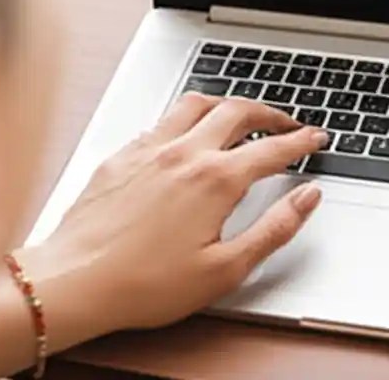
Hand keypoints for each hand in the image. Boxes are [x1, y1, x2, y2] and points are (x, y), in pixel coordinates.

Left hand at [17, 94, 326, 340]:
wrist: (73, 284)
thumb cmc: (143, 284)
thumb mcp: (226, 268)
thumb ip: (275, 228)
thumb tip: (308, 198)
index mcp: (216, 180)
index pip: (273, 148)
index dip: (301, 141)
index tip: (315, 137)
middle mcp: (184, 154)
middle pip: (238, 111)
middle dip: (271, 113)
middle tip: (286, 123)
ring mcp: (149, 150)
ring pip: (197, 104)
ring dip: (227, 104)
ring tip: (241, 115)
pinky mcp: (121, 156)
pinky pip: (161, 120)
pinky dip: (186, 118)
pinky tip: (185, 135)